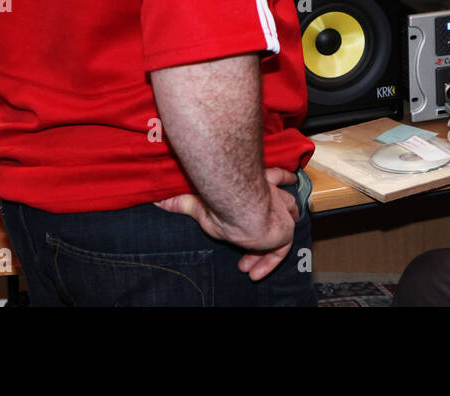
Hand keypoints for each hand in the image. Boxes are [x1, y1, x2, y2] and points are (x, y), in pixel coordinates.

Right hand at [155, 168, 297, 279]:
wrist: (241, 206)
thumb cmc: (221, 199)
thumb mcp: (200, 204)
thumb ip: (184, 203)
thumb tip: (160, 200)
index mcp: (258, 181)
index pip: (276, 176)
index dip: (281, 179)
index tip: (289, 180)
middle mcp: (273, 192)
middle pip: (286, 201)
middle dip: (277, 216)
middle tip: (261, 236)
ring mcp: (281, 210)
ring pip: (285, 224)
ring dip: (271, 244)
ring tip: (251, 264)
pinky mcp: (284, 230)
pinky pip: (282, 249)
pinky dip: (269, 262)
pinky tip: (255, 273)